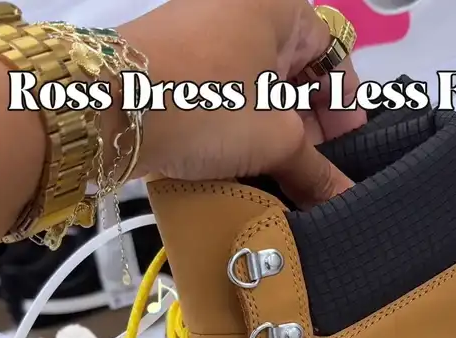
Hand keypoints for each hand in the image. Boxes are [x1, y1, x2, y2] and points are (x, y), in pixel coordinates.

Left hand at [117, 0, 364, 205]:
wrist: (109, 106)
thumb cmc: (208, 105)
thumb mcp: (274, 140)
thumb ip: (315, 169)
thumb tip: (344, 200)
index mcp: (278, 7)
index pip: (332, 53)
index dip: (345, 104)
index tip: (346, 148)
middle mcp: (241, 9)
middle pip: (294, 70)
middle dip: (310, 124)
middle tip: (315, 172)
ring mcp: (202, 34)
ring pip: (257, 87)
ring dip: (274, 133)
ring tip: (282, 177)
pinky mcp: (174, 63)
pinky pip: (224, 94)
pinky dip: (240, 128)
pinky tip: (247, 166)